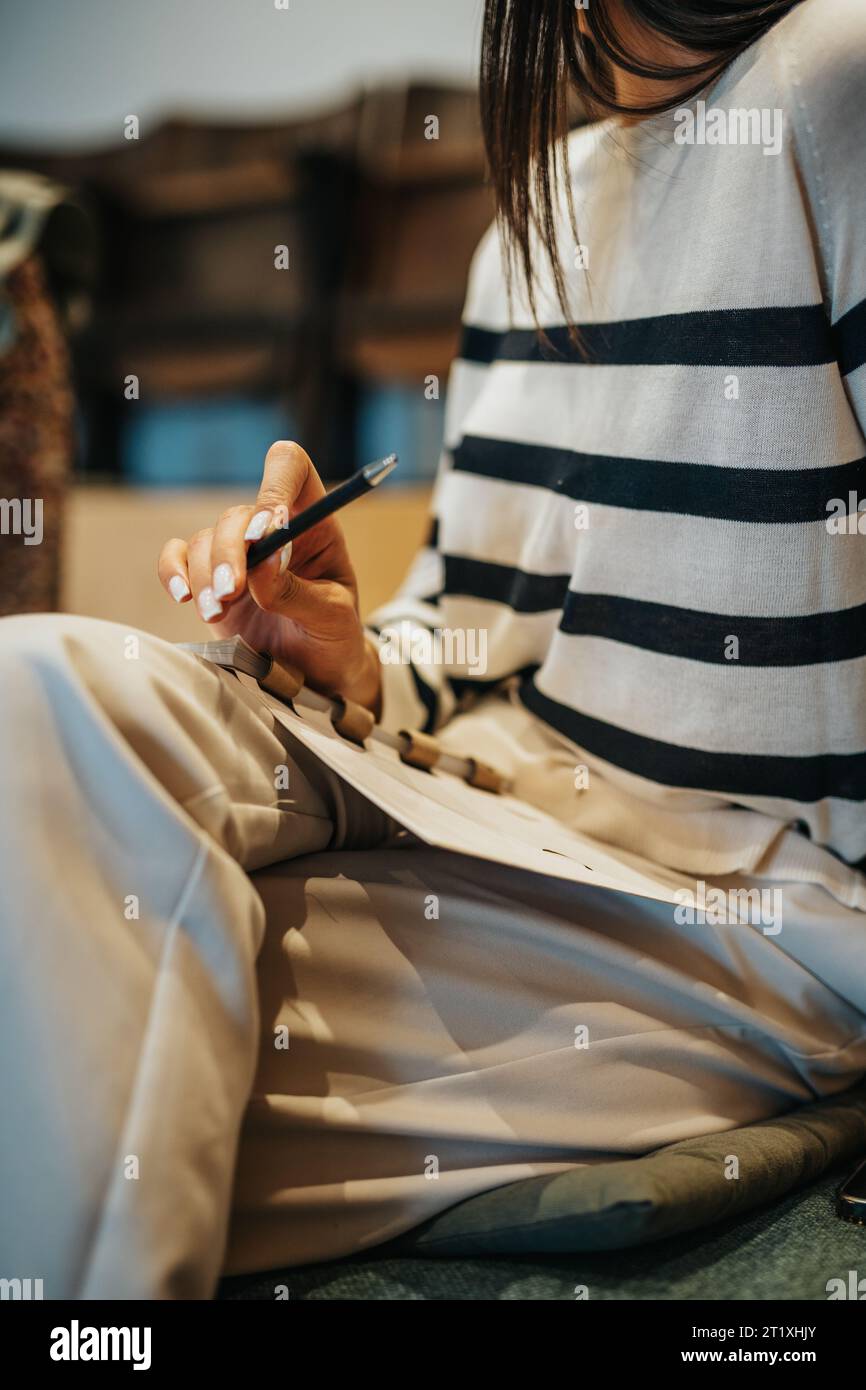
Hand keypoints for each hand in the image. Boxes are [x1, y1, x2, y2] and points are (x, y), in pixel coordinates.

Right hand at [157, 441, 381, 715]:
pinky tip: (182, 597)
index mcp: (313, 524)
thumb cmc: (335, 640)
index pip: (292, 469)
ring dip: (205, 575)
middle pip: (238, 514)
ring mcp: (238, 554)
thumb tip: (261, 563)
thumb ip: (298, 592)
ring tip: (219, 612)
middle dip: (230, 551)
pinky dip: (172, 571)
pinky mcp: (210, 579)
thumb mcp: (332, 619)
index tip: (270, 525)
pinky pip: (178, 557)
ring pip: (206, 540)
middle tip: (233, 590)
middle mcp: (272, 531)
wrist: (315, 677)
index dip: (276, 482)